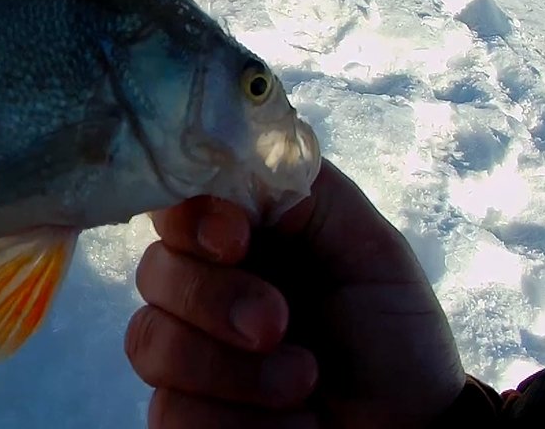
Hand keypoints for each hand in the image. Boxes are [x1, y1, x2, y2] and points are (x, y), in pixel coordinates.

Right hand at [126, 160, 466, 427]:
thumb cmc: (394, 336)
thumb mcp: (369, 246)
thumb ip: (305, 188)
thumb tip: (240, 143)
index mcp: (240, 241)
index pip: (175, 207)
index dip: (190, 219)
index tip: (236, 239)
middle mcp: (201, 292)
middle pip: (154, 273)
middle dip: (215, 300)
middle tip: (277, 325)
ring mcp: (187, 358)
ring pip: (150, 343)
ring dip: (232, 371)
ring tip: (303, 383)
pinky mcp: (183, 418)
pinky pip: (170, 413)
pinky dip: (236, 421)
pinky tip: (292, 423)